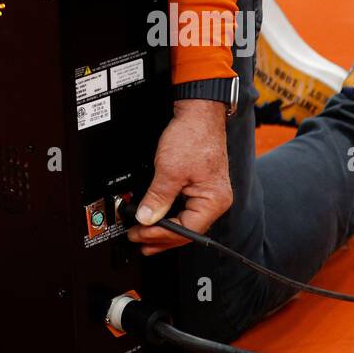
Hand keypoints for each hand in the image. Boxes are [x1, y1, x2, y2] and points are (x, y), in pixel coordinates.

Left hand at [126, 100, 232, 254]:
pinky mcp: (199, 186)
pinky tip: (155, 217)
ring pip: (184, 220)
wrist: (198, 112)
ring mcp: (207, 194)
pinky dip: (168, 213)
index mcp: (214, 201)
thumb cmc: (193, 135)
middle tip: (139, 240)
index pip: (186, 230)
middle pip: (187, 230)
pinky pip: (183, 207)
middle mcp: (214, 201)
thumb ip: (157, 197)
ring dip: (163, 228)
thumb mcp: (169, 169)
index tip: (140, 233)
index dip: (161, 234)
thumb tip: (146, 218)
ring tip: (143, 233)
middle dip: (161, 237)